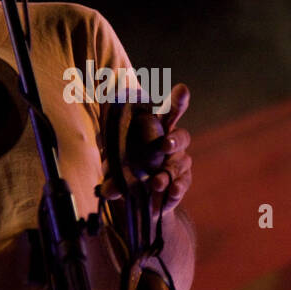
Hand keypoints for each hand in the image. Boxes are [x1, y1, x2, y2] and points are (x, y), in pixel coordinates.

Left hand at [100, 83, 192, 215]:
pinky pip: (184, 181)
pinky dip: (177, 188)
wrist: (141, 200)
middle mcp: (171, 144)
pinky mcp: (182, 180)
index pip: (168, 113)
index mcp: (155, 132)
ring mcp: (179, 163)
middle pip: (181, 136)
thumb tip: (106, 190)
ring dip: (168, 172)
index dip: (178, 101)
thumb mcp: (115, 172)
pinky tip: (171, 193)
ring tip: (155, 183)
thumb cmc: (127, 173)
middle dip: (174, 140)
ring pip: (182, 162)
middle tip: (164, 145)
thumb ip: (112, 178)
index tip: (182, 88)